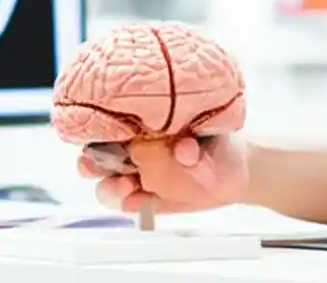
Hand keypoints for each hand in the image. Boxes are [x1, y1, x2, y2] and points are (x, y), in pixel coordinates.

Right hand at [80, 134, 250, 214]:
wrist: (235, 171)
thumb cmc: (219, 140)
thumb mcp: (212, 133)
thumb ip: (194, 141)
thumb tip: (183, 150)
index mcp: (143, 122)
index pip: (109, 122)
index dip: (97, 128)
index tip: (100, 135)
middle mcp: (134, 147)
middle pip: (97, 155)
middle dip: (91, 162)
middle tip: (97, 167)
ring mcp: (137, 174)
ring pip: (106, 182)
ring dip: (109, 186)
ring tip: (127, 187)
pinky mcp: (145, 197)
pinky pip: (127, 203)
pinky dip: (129, 204)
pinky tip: (140, 201)